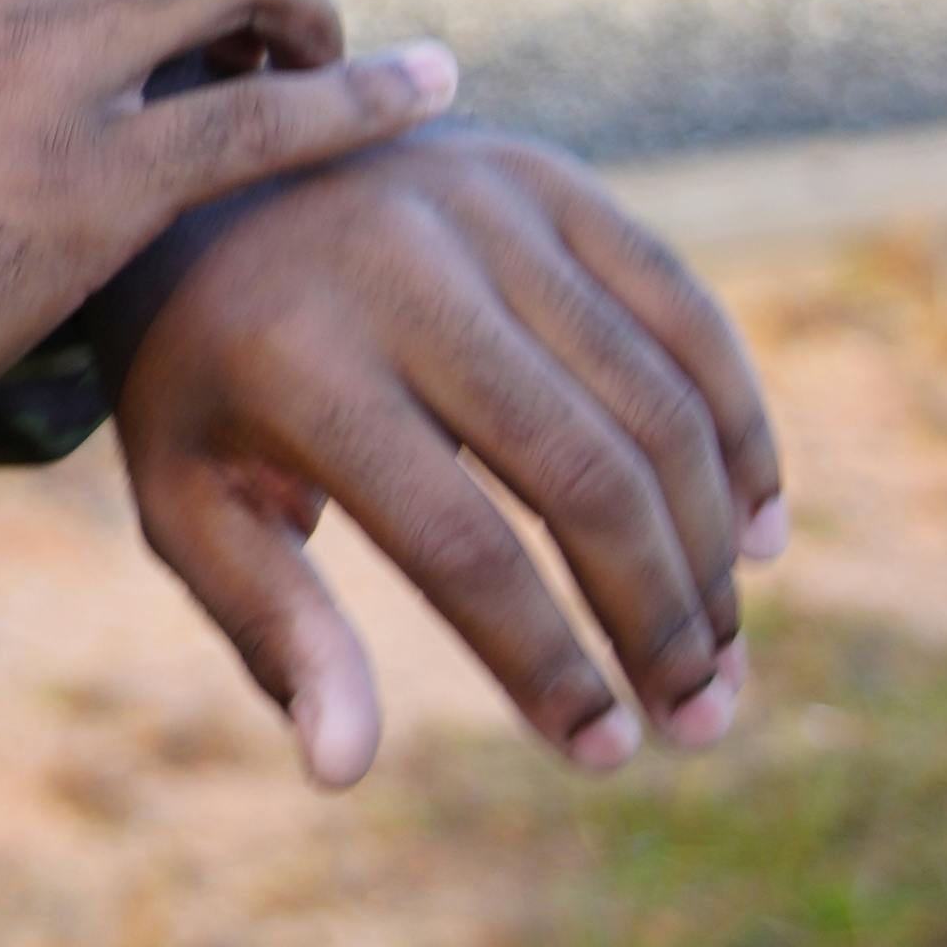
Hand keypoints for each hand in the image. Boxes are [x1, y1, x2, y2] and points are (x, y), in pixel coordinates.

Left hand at [107, 120, 783, 787]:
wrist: (194, 182)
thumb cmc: (199, 381)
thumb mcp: (189, 503)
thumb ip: (275, 628)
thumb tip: (342, 769)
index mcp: (302, 363)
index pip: (461, 548)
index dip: (546, 661)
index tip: (603, 751)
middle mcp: (404, 270)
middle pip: (584, 475)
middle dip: (658, 616)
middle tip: (699, 722)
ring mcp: (485, 207)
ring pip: (653, 399)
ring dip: (712, 544)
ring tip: (722, 657)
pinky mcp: (547, 177)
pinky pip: (682, 310)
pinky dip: (739, 425)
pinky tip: (758, 532)